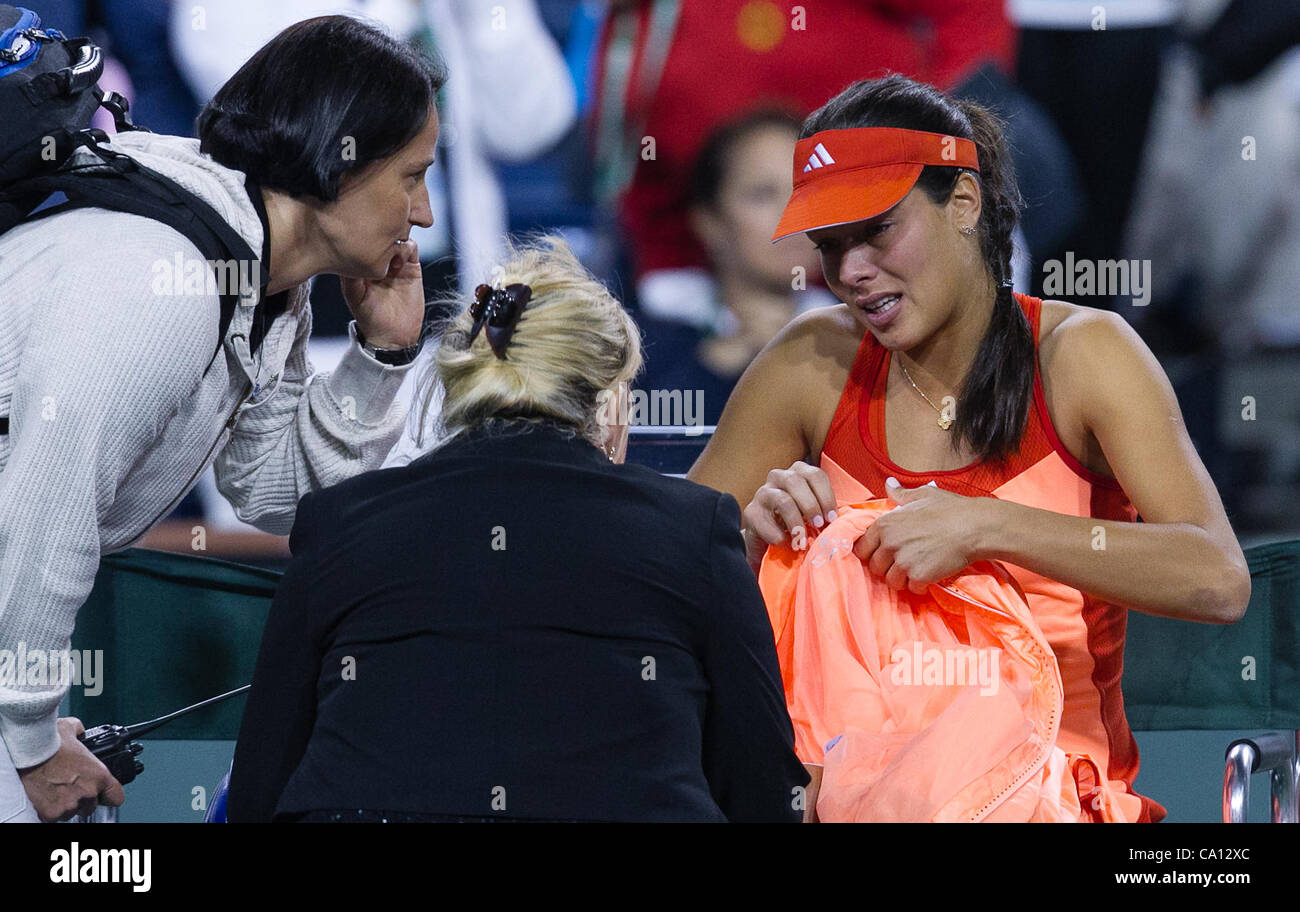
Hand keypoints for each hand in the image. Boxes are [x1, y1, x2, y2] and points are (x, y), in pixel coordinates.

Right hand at [17, 717, 124, 821]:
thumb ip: (81, 732)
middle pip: (90, 807)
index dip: (108, 795)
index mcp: (99, 776)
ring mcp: (69, 805)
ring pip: (71, 812)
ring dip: (65, 804)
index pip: (116, 797)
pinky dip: (48, 810)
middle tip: (68, 787)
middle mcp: (88, 793)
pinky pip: (53, 817)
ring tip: (53, 788)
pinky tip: (43, 795)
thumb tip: (80, 732)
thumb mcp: (72, 729)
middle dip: (81, 799)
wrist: (27, 753)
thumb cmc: (48, 741)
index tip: (102, 793)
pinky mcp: (51, 814)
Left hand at [340, 239, 424, 348]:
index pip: (360, 238)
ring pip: (397, 237)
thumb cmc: (369, 318)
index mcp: (361, 263)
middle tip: (380, 241)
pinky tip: (401, 262)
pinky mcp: (412, 268)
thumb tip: (349, 252)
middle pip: (380, 233)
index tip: (363, 236)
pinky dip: (408, 248)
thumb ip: (350, 276)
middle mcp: (378, 260)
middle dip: (381, 232)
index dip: (362, 232)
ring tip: (391, 256)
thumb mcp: (354, 296)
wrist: (394, 336)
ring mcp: (395, 262)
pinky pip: (412, 248)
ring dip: (395, 240)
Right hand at [742, 461, 837, 563]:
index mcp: (798, 473)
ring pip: (782, 499)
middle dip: (811, 505)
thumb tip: (849, 519)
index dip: (826, 496)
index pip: (815, 474)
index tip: (832, 518)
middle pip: (796, 480)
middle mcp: (778, 477)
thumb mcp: (814, 514)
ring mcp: (762, 493)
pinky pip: (764, 521)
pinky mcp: (751, 512)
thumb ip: (827, 511)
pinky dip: (777, 535)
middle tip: (820, 526)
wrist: (768, 540)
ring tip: (803, 540)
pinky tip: (785, 544)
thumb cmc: (797, 524)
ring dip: (796, 521)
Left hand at [853, 476, 987, 593]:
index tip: (882, 553)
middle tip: (902, 563)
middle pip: (875, 566)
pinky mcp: (919, 576)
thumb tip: (889, 484)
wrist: (975, 527)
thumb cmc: (950, 509)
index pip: (861, 546)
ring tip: (915, 570)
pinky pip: (912, 588)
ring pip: (891, 581)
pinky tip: (929, 575)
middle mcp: (890, 543)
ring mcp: (903, 561)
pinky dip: (920, 585)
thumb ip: (900, 494)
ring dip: (902, 578)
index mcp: (886, 524)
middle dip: (886, 567)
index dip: (871, 551)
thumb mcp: (923, 495)